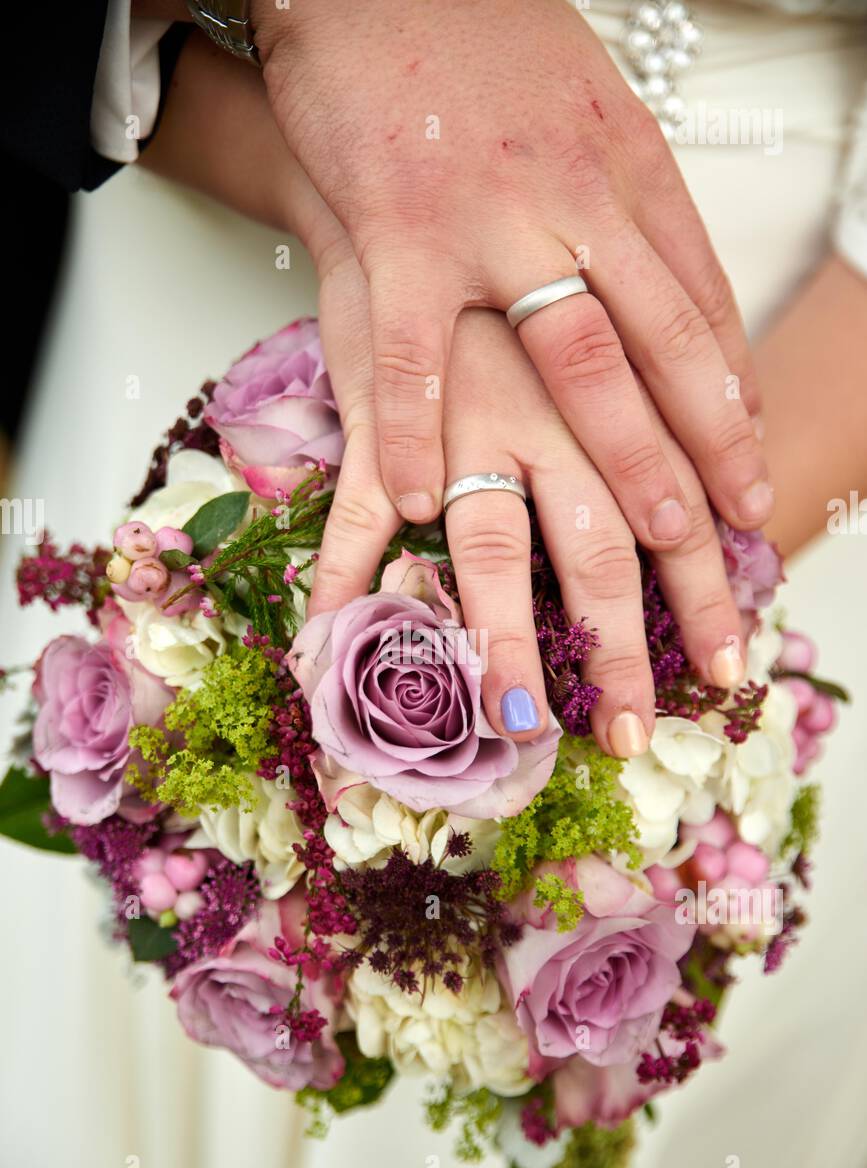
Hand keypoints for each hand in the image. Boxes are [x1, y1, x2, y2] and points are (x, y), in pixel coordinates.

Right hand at [253, 0, 770, 547]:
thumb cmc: (474, 47)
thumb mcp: (583, 110)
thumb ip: (622, 199)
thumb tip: (661, 281)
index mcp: (626, 166)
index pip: (699, 297)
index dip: (731, 388)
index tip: (751, 456)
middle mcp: (577, 197)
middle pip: (664, 340)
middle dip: (709, 443)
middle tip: (734, 524)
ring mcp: (491, 219)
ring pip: (576, 355)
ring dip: (626, 456)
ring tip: (658, 539)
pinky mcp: (397, 234)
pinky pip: (412, 356)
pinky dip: (415, 435)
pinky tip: (421, 502)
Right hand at [307, 223, 743, 755]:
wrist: (425, 161)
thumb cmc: (526, 260)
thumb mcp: (611, 312)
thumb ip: (663, 394)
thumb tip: (739, 448)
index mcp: (611, 397)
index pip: (677, 512)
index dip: (705, 594)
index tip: (724, 666)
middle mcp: (547, 415)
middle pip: (597, 549)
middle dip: (618, 648)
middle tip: (630, 733)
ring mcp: (458, 419)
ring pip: (491, 542)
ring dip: (500, 636)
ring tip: (512, 718)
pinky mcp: (380, 414)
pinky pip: (358, 506)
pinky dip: (345, 572)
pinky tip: (333, 641)